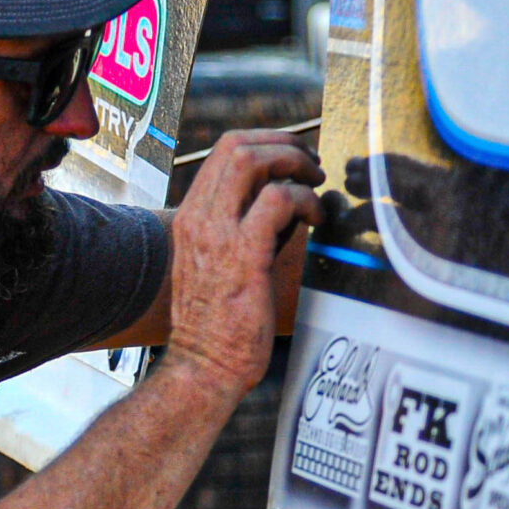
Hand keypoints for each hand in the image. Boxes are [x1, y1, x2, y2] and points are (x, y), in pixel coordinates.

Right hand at [160, 130, 322, 402]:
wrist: (203, 366)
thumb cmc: (217, 325)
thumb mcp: (219, 263)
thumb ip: (243, 229)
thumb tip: (282, 202)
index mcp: (192, 216)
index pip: (224, 151)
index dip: (265, 142)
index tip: (293, 157)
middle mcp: (199, 217)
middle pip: (237, 145)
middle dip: (284, 144)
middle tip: (312, 165)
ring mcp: (217, 233)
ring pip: (254, 162)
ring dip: (296, 165)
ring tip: (317, 186)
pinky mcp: (244, 253)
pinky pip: (279, 200)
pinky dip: (306, 201)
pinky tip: (317, 220)